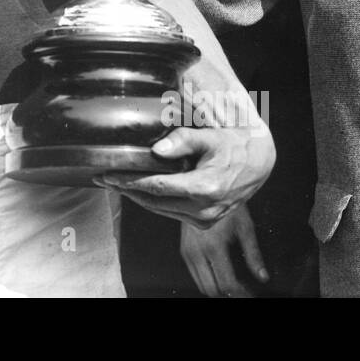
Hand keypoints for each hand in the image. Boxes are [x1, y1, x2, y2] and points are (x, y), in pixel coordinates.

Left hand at [96, 121, 274, 226]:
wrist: (257, 164)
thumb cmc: (230, 145)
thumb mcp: (208, 137)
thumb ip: (183, 141)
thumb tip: (157, 149)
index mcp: (205, 188)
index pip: (157, 187)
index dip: (129, 182)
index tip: (108, 176)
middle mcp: (204, 209)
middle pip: (154, 202)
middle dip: (125, 190)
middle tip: (102, 179)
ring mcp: (205, 220)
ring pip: (160, 210)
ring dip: (136, 198)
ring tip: (115, 185)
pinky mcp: (204, 223)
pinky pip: (171, 213)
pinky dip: (153, 202)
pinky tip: (138, 191)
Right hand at [181, 204, 267, 296]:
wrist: (203, 187)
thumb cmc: (226, 202)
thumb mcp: (245, 227)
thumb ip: (254, 255)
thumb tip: (263, 277)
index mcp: (213, 246)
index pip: (227, 283)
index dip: (240, 294)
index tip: (250, 295)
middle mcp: (197, 251)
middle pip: (211, 290)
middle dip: (228, 295)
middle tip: (243, 292)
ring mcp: (188, 251)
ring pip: (201, 285)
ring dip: (218, 289)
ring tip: (235, 286)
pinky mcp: (184, 250)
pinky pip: (195, 275)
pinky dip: (208, 280)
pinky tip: (221, 275)